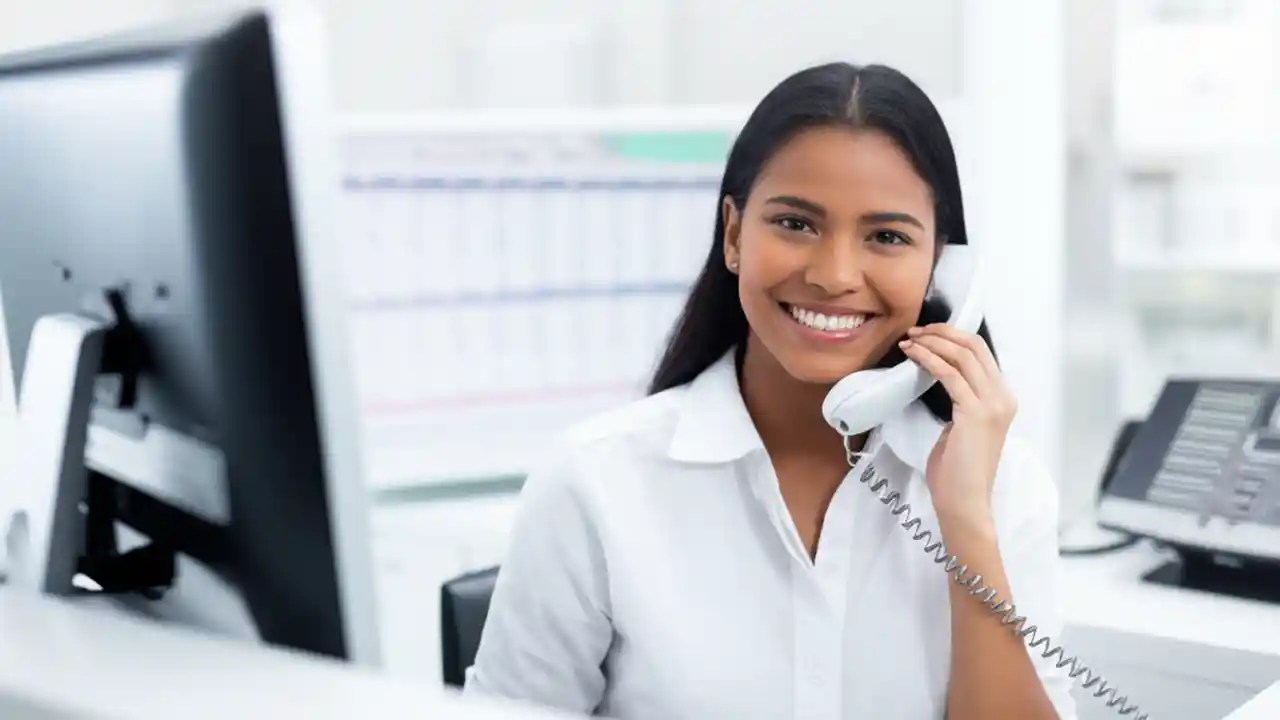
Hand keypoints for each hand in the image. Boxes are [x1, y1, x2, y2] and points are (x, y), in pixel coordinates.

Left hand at [898, 324, 1015, 526]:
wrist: (964, 502)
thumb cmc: (957, 471)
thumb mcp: (961, 427)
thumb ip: (960, 401)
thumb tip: (940, 377)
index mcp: (1003, 399)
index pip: (981, 353)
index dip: (953, 336)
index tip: (926, 333)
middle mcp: (1004, 397)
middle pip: (974, 346)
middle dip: (943, 332)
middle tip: (916, 330)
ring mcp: (993, 404)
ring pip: (963, 355)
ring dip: (933, 342)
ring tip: (910, 340)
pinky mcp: (976, 413)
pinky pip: (949, 374)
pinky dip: (928, 359)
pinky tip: (912, 354)